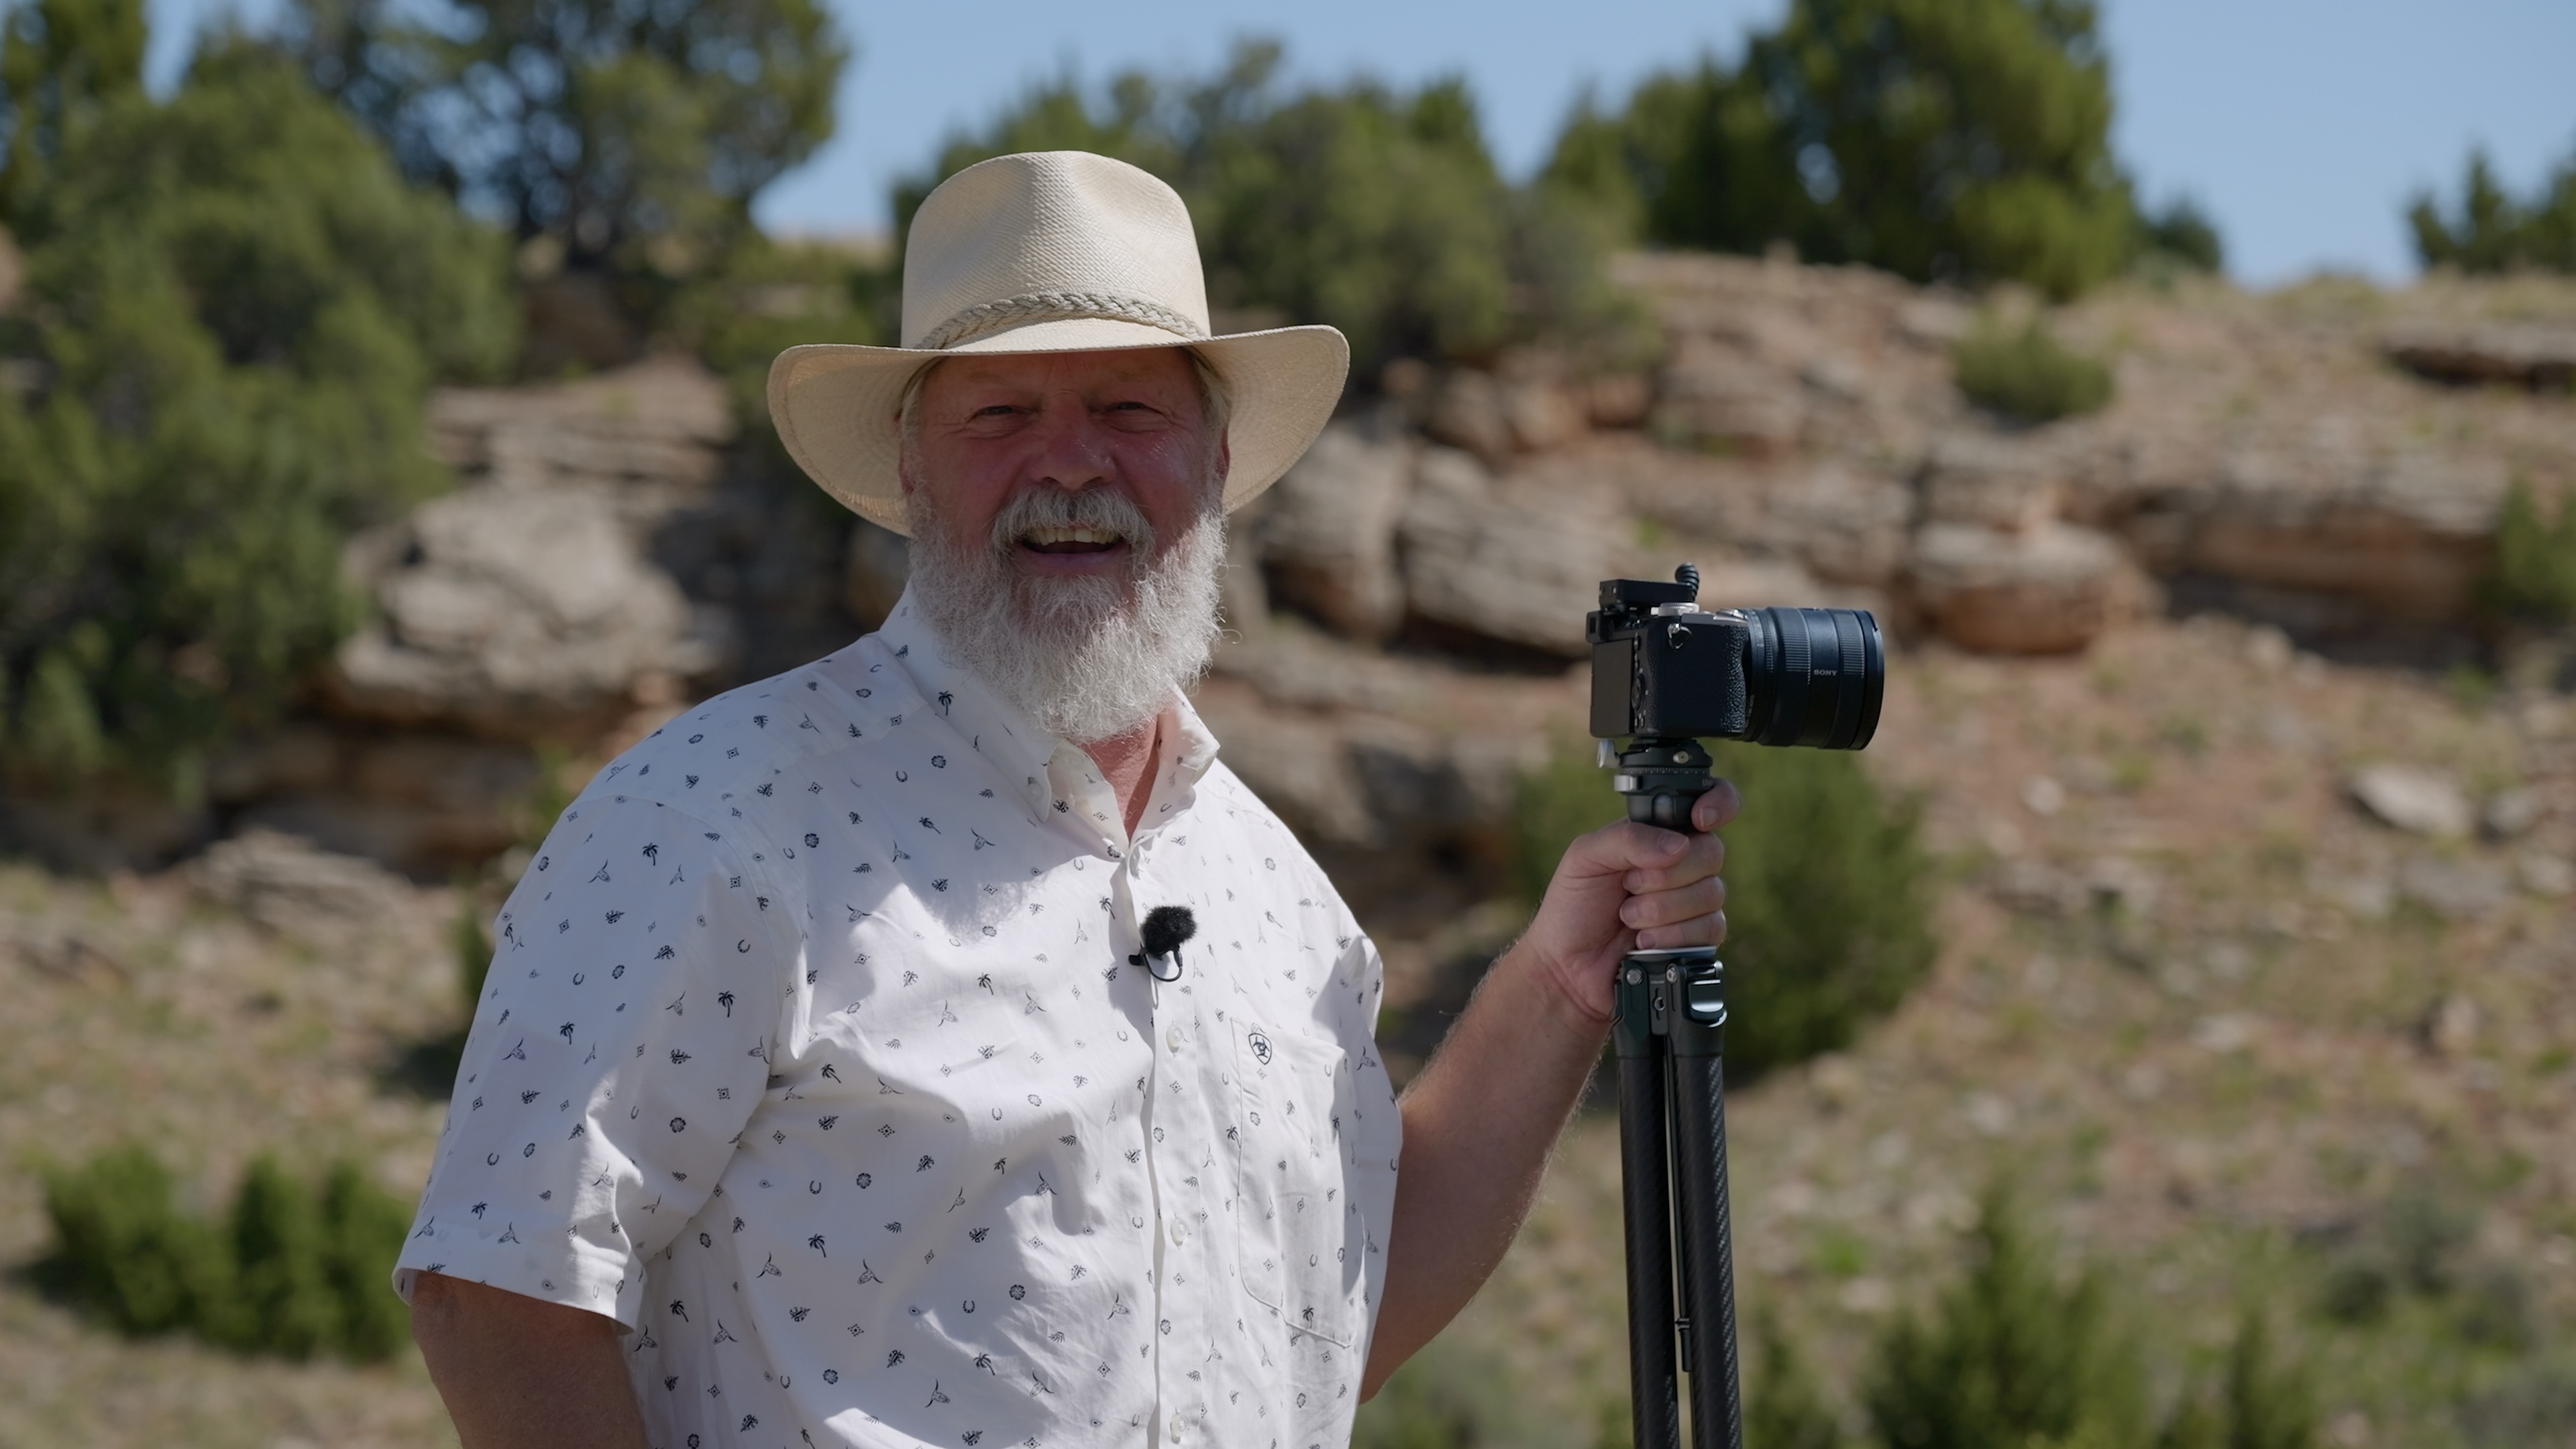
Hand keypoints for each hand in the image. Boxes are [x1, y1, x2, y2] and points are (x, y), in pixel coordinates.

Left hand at [1516, 782, 1740, 1026]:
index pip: (1709, 804)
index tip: (1701, 819)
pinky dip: (1673, 935)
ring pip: (1712, 893)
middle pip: (1712, 852)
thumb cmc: (1572, 907)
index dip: (1718, 804)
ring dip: (1662, 908)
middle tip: (1628, 886)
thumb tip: (1678, 846)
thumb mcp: (1585, 858)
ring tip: (1627, 917)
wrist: (1567, 966)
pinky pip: (1711, 928)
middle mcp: (1681, 865)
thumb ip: (1628, 839)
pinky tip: (1644, 941)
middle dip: (1665, 874)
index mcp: (1658, 835)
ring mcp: (1692, 902)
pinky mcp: (1697, 939)